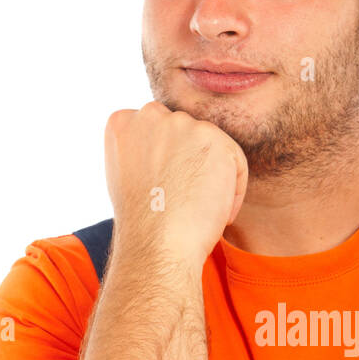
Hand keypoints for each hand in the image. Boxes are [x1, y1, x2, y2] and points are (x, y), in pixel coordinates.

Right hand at [104, 100, 248, 269]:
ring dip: (213, 176)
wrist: (158, 244)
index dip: (166, 165)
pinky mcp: (214, 138)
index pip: (157, 131)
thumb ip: (143, 149)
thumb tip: (168, 146)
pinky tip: (218, 213)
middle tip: (185, 201)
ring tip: (200, 209)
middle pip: (186, 135)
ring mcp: (182, 123)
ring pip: (212, 146)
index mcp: (122, 122)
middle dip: (191, 166)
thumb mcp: (127, 174)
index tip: (164, 191)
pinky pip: (235, 161)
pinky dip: (233, 190)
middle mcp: (150, 115)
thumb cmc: (143, 222)